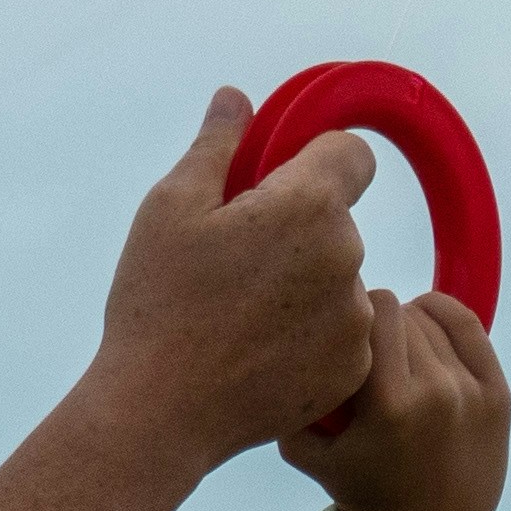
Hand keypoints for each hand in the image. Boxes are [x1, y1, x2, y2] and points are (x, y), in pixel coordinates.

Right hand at [83, 89, 376, 475]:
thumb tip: (237, 99)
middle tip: (234, 264)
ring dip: (304, 285)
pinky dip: (310, 337)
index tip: (274, 186)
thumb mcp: (169, 207)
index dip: (314, 161)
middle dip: (297, 230)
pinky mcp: (352, 369)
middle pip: (338, 222)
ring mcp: (353, 319)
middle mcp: (346, 258)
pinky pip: (340, 333)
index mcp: (307, 206)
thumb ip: (216, 145)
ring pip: (338, 279)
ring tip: (242, 316)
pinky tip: (258, 352)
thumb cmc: (158, 303)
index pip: (352, 154)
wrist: (159, 412)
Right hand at [280, 289, 509, 510]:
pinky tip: (424, 327)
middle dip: (376, 326)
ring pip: (431, 318)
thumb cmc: (356, 490)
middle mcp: (437, 393)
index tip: (342, 332)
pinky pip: (468, 327)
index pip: (374, 310)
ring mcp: (472, 394)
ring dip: (406, 327)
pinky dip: (441, 318)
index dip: (353, 313)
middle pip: (401, 313)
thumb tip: (292, 334)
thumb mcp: (303, 449)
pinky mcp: (497, 395)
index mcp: (390, 406)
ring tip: (392, 355)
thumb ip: (294, 393)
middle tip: (364, 352)